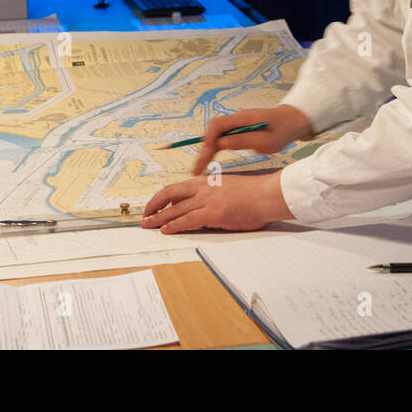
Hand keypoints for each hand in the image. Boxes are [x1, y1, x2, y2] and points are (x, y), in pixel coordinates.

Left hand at [141, 171, 292, 233]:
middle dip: (153, 205)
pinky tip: (165, 230)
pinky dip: (173, 225)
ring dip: (158, 218)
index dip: (162, 197)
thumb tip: (201, 206)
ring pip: (175, 209)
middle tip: (144, 215)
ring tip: (147, 225)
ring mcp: (207, 201)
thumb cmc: (253, 194)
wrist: (266, 195)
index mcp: (206, 181)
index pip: (177, 187)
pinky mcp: (213, 214)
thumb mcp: (228, 188)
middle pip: (169, 194)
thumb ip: (213, 195)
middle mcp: (203, 188)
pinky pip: (187, 220)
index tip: (154, 204)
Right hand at [189, 104, 312, 176]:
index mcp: (242, 118)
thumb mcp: (266, 141)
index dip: (208, 139)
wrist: (293, 121)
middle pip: (212, 131)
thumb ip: (243, 141)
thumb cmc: (282, 130)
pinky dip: (214, 149)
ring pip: (215, 136)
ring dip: (207, 151)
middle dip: (203, 150)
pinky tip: (209, 160)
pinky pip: (222, 138)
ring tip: (200, 168)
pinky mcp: (239, 130)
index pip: (217, 125)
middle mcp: (236, 119)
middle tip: (196, 169)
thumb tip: (221, 144)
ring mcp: (237, 124)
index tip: (205, 155)